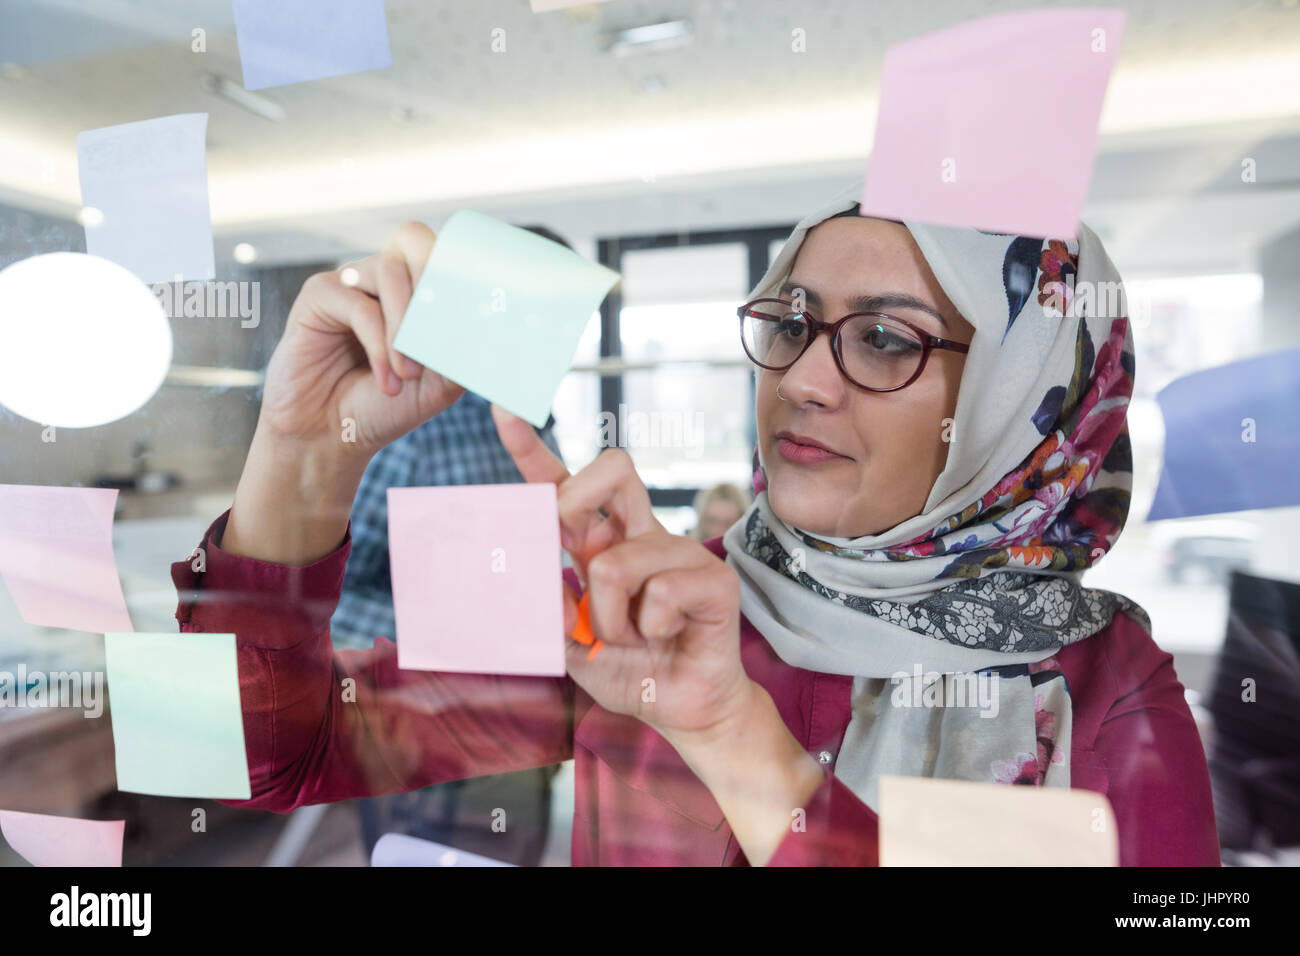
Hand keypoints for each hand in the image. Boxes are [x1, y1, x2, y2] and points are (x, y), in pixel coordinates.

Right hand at [258, 221, 464, 451]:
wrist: (333, 435)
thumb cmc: (386, 405)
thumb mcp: (438, 382)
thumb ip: (460, 348)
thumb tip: (485, 322)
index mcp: (415, 287)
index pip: (444, 251)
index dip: (464, 274)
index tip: (484, 313)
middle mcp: (383, 277)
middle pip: (414, 238)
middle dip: (436, 280)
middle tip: (445, 328)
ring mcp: (351, 281)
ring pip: (392, 272)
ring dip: (407, 327)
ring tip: (408, 375)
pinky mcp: (319, 294)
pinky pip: (361, 306)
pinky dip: (380, 346)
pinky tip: (387, 380)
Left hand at [491, 404, 753, 744]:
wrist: (679, 708)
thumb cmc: (628, 668)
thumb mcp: (569, 642)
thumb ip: (546, 608)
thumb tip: (528, 572)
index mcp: (602, 543)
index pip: (565, 486)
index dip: (531, 451)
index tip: (502, 412)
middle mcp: (640, 535)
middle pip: (614, 470)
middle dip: (573, 499)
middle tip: (571, 556)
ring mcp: (679, 552)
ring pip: (615, 564)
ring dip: (610, 619)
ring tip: (632, 638)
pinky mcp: (714, 578)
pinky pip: (659, 593)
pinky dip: (648, 630)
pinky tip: (667, 636)